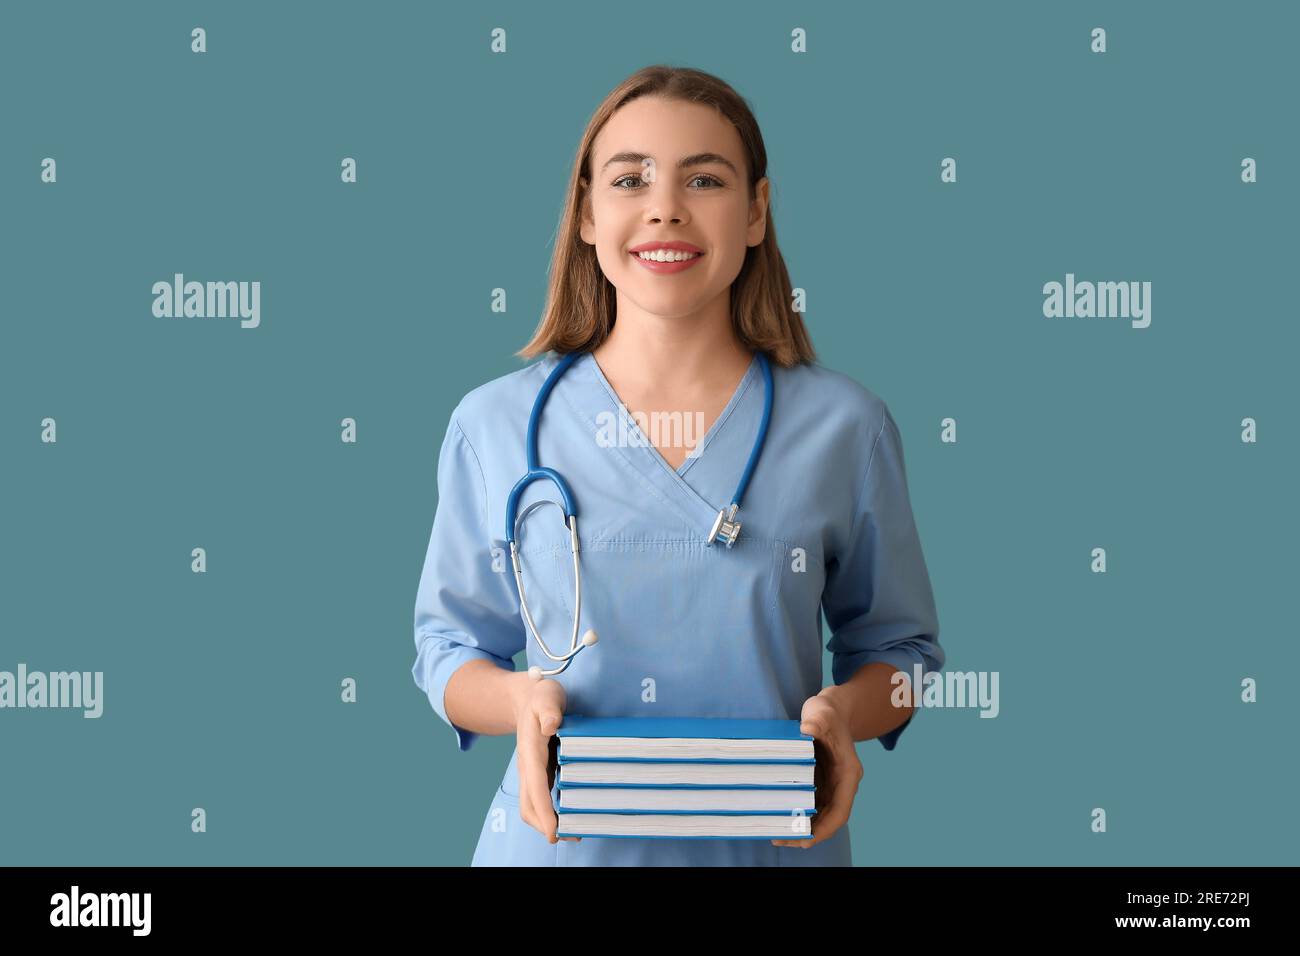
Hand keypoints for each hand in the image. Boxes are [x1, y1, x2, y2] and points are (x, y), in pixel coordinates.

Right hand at [510, 675, 579, 843]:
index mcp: (530, 752)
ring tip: (574, 830)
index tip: (554, 832)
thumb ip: (549, 710)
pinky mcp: (539, 772)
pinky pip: (541, 797)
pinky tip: (570, 813)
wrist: (526, 697)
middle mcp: (528, 767)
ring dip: (548, 822)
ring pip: (533, 805)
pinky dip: (552, 811)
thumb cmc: (540, 697)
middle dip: (546, 825)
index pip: (535, 787)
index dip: (544, 811)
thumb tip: (551, 725)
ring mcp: (532, 772)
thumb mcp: (546, 696)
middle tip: (571, 835)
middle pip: (529, 805)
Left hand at [771, 687, 862, 848]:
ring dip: (801, 827)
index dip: (825, 828)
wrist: (831, 710)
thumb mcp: (822, 713)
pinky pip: (810, 804)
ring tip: (775, 834)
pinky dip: (797, 813)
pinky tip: (778, 817)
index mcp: (848, 773)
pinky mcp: (820, 782)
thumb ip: (816, 722)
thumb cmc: (827, 712)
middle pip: (828, 818)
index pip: (840, 810)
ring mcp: (830, 785)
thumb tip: (807, 729)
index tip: (806, 839)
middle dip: (808, 833)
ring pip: (819, 815)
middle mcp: (841, 784)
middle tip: (780, 839)